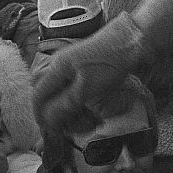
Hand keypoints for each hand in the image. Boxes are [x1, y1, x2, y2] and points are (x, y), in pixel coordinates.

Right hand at [32, 14, 151, 128]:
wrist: (134, 40)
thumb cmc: (109, 63)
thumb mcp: (86, 88)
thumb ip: (63, 105)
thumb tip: (46, 121)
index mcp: (56, 69)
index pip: (38, 97)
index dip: (42, 116)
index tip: (55, 132)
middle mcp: (61, 69)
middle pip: (51, 100)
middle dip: (64, 117)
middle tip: (84, 126)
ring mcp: (74, 70)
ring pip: (66, 99)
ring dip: (77, 114)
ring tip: (95, 121)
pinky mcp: (88, 73)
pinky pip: (79, 95)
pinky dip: (86, 106)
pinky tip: (99, 113)